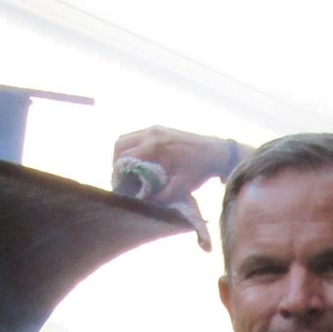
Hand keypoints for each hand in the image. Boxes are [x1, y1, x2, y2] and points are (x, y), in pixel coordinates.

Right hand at [111, 126, 235, 202]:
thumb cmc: (199, 169)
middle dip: (116, 163)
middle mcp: (151, 134)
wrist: (216, 152)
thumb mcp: (181, 187)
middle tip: (122, 179)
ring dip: (122, 154)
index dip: (118, 174)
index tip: (122, 186)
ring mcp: (154, 129)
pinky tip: (139, 162)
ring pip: (125, 138)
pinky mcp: (158, 129)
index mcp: (155, 147)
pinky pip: (136, 136)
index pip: (123, 157)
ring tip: (129, 171)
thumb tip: (142, 202)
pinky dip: (132, 148)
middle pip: (120, 145)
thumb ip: (161, 196)